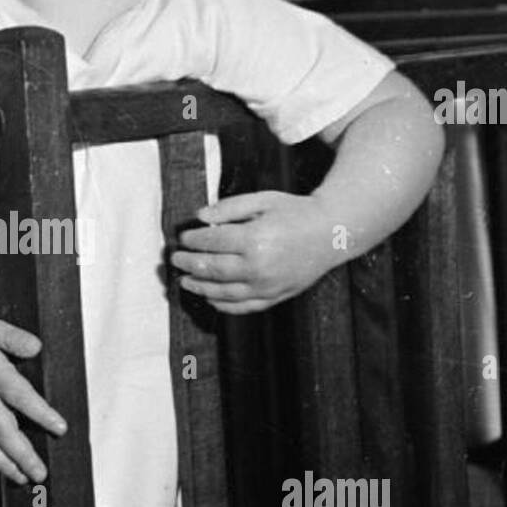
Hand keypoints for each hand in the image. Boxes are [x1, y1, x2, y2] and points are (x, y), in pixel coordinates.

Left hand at [169, 191, 338, 313]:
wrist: (332, 233)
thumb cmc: (295, 212)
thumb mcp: (263, 200)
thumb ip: (229, 207)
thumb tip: (200, 217)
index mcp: (254, 239)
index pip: (212, 242)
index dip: (193, 240)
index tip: (183, 237)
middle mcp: (259, 266)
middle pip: (211, 269)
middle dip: (188, 264)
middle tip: (175, 260)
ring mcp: (267, 285)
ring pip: (222, 292)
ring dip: (199, 287)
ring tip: (185, 281)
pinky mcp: (275, 297)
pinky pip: (242, 306)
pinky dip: (222, 304)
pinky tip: (210, 297)